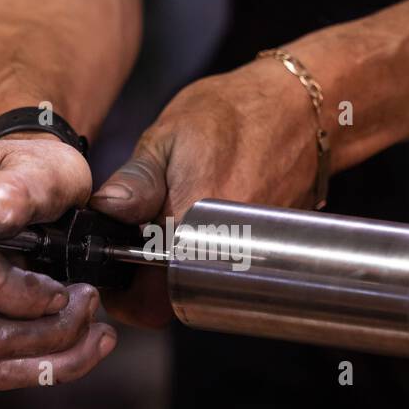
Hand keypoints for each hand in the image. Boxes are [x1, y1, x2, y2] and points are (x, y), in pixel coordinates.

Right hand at [0, 133, 117, 389]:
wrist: (25, 184)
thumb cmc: (37, 173)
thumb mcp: (43, 168)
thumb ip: (19, 190)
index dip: (32, 299)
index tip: (72, 289)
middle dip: (52, 332)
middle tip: (92, 304)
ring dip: (52, 360)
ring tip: (95, 333)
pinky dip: (39, 366)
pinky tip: (76, 342)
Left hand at [90, 59, 319, 326]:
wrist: (301, 106)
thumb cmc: (233, 113)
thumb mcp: (168, 137)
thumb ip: (136, 181)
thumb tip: (106, 212)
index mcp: (194, 229)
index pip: (152, 302)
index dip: (127, 296)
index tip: (116, 272)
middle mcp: (229, 253)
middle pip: (178, 299)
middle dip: (154, 280)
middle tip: (142, 241)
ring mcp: (255, 256)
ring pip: (204, 286)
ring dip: (183, 267)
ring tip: (174, 225)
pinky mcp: (271, 250)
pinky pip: (230, 269)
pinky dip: (212, 253)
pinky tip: (205, 218)